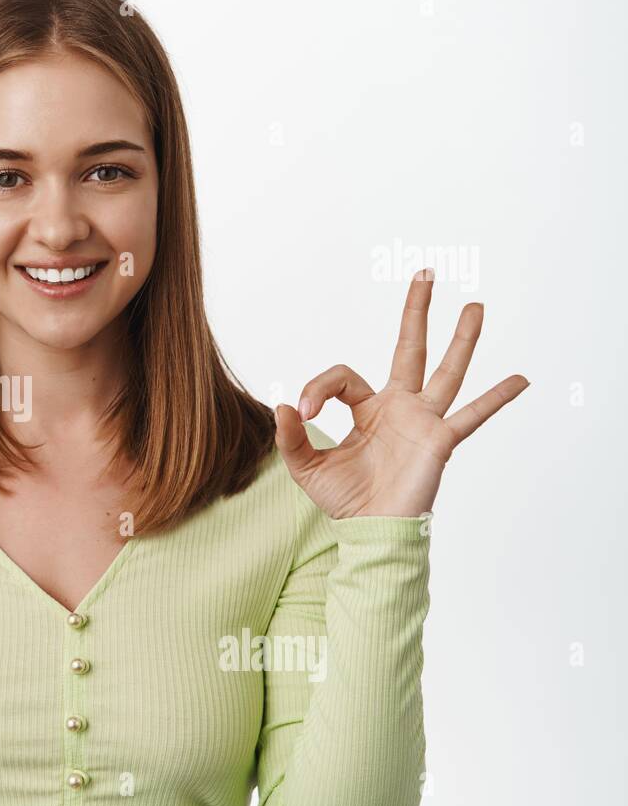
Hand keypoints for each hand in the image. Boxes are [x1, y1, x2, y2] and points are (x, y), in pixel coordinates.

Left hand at [274, 268, 529, 519]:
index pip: (343, 378)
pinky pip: (472, 416)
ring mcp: (423, 421)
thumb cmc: (345, 500)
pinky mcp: (439, 441)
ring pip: (446, 371)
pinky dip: (496, 398)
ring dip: (461, 339)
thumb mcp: (306, 467)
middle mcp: (399, 407)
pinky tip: (521, 378)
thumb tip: (285, 404)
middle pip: (409, 349)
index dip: (320, 388)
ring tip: (476, 305)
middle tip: (425, 273)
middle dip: (416, 312)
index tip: (306, 412)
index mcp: (367, 410)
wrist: (371, 532)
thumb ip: (291, 437)